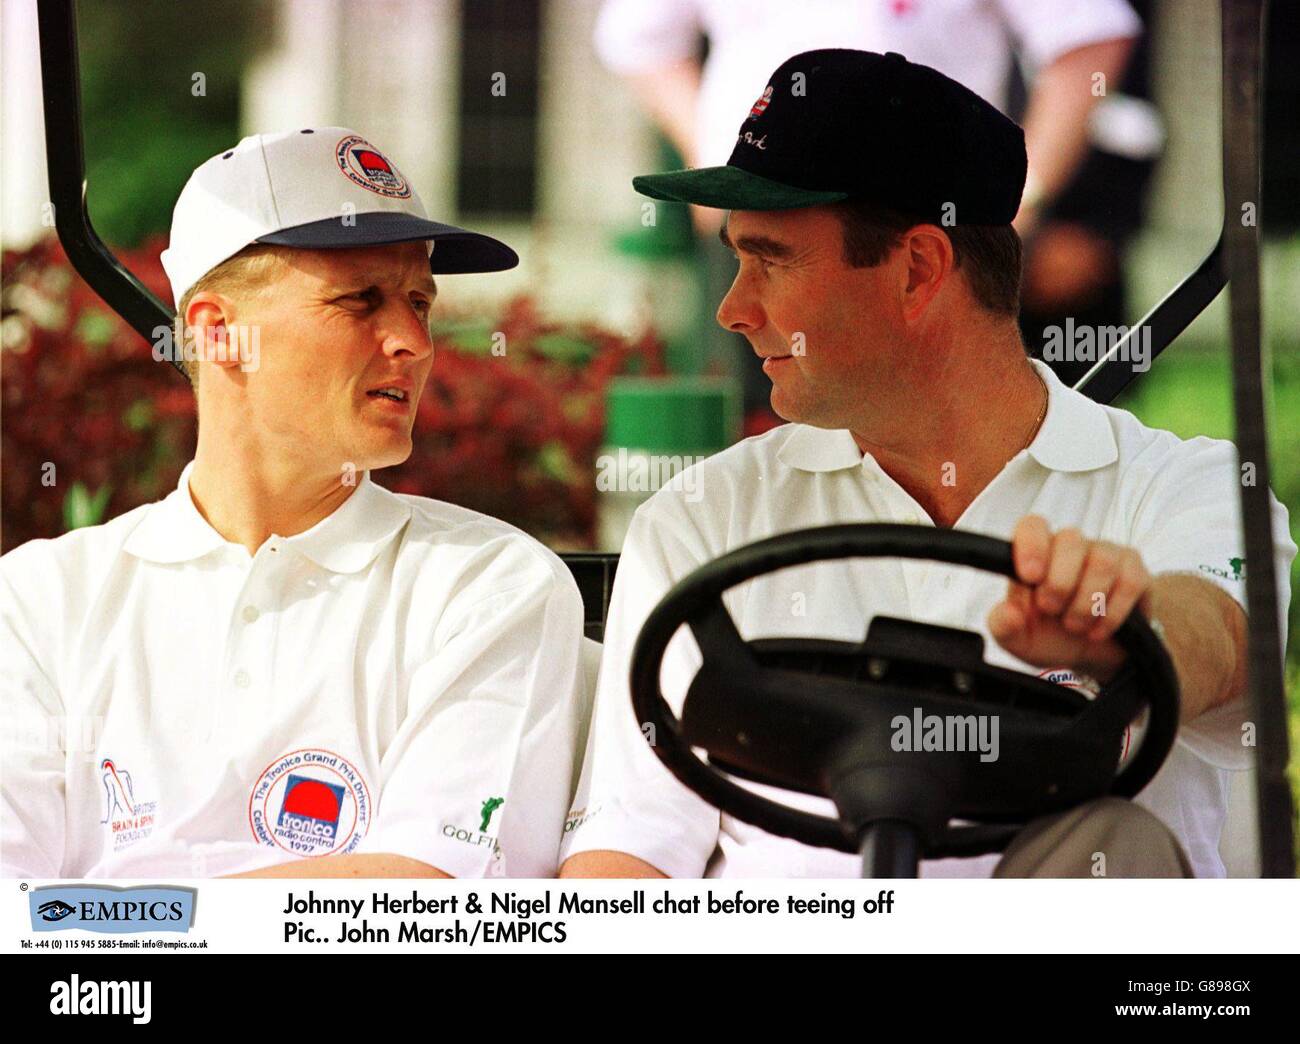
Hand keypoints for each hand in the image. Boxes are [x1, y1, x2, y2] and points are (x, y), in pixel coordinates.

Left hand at [987, 515, 1152, 681]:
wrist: (1094, 657)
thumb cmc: (1051, 637)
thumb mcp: (1019, 640)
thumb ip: (1003, 626)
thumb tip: (1007, 612)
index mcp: (1037, 555)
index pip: (1033, 526)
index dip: (1032, 544)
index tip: (1030, 577)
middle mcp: (1071, 548)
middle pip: (1070, 539)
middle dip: (1060, 582)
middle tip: (1052, 611)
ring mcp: (1106, 555)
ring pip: (1102, 561)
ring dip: (1086, 602)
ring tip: (1075, 626)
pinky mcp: (1135, 573)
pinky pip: (1130, 582)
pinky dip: (1112, 613)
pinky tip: (1099, 630)